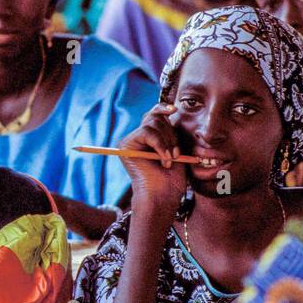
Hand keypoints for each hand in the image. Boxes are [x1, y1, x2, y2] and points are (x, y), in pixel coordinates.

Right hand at [120, 103, 188, 222]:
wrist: (163, 194)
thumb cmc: (172, 177)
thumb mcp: (174, 148)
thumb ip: (169, 130)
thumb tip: (170, 108)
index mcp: (149, 137)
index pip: (154, 114)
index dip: (163, 108)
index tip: (175, 109)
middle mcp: (137, 138)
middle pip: (156, 118)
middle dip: (170, 135)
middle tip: (175, 154)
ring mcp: (130, 141)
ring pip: (152, 124)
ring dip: (167, 142)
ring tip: (169, 159)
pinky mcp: (126, 145)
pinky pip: (147, 133)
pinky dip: (159, 144)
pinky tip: (163, 159)